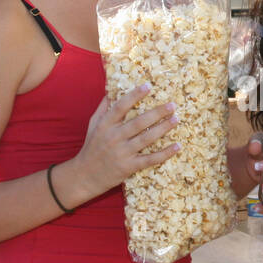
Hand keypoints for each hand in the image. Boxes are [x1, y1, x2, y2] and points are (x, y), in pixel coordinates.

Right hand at [65, 83, 179, 200]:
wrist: (85, 176)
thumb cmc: (91, 147)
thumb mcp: (93, 125)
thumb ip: (103, 108)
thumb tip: (111, 89)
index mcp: (105, 125)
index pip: (121, 107)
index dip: (134, 95)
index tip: (148, 86)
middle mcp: (114, 137)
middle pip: (138, 122)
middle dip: (156, 113)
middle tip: (172, 105)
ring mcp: (122, 153)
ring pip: (146, 139)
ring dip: (163, 129)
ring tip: (176, 120)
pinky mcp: (129, 167)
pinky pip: (150, 159)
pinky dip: (165, 153)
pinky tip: (177, 146)